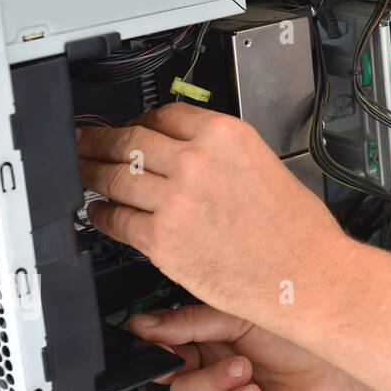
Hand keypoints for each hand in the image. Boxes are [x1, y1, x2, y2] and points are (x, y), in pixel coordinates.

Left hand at [76, 102, 352, 323]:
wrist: (307, 276)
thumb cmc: (299, 231)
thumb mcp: (268, 166)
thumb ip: (225, 156)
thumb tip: (193, 156)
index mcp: (227, 137)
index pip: (165, 114)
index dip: (141, 120)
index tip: (132, 126)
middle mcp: (197, 162)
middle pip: (129, 140)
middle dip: (100, 140)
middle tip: (85, 141)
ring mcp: (175, 200)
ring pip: (115, 178)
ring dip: (92, 174)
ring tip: (82, 173)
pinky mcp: (162, 240)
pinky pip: (117, 220)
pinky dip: (102, 215)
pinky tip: (100, 211)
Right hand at [129, 303, 390, 390]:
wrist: (351, 370)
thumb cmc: (315, 334)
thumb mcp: (248, 314)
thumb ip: (196, 319)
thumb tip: (147, 322)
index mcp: (217, 330)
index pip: (169, 335)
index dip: (154, 336)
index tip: (141, 331)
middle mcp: (219, 362)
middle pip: (169, 367)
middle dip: (175, 360)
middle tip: (185, 352)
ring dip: (211, 381)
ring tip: (245, 367)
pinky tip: (252, 390)